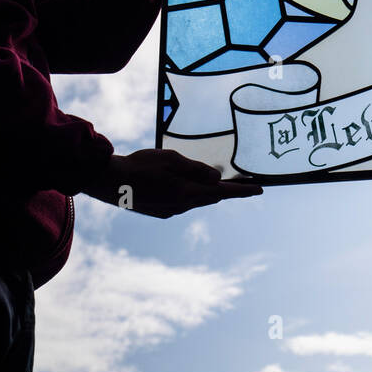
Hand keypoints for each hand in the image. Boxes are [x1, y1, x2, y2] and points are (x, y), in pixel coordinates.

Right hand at [82, 148, 261, 217]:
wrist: (110, 182)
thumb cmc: (141, 165)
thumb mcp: (172, 159)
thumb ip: (196, 169)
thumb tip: (217, 178)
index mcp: (187, 192)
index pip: (223, 192)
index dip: (243, 190)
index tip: (260, 189)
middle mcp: (182, 206)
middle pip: (212, 197)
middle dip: (226, 190)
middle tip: (241, 182)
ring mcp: (171, 211)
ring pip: (197, 200)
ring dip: (206, 191)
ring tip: (215, 181)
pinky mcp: (161, 212)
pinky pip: (183, 203)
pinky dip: (189, 194)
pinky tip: (182, 184)